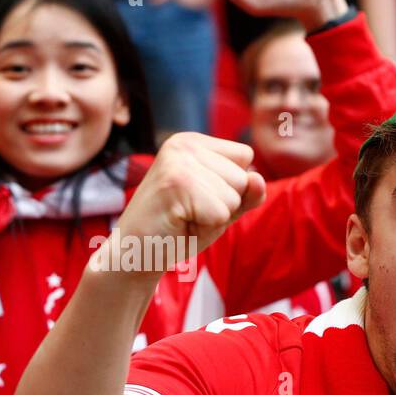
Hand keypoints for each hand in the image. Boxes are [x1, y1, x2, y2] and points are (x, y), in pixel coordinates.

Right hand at [112, 133, 265, 262]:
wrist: (137, 252)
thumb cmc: (180, 229)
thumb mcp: (222, 208)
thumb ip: (247, 194)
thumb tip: (258, 178)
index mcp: (193, 141)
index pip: (246, 158)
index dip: (231, 188)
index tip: (199, 198)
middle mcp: (184, 144)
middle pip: (243, 177)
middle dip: (224, 204)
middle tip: (189, 211)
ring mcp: (179, 161)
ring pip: (235, 196)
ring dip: (215, 217)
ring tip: (184, 217)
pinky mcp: (177, 183)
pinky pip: (222, 213)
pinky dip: (207, 227)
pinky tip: (180, 224)